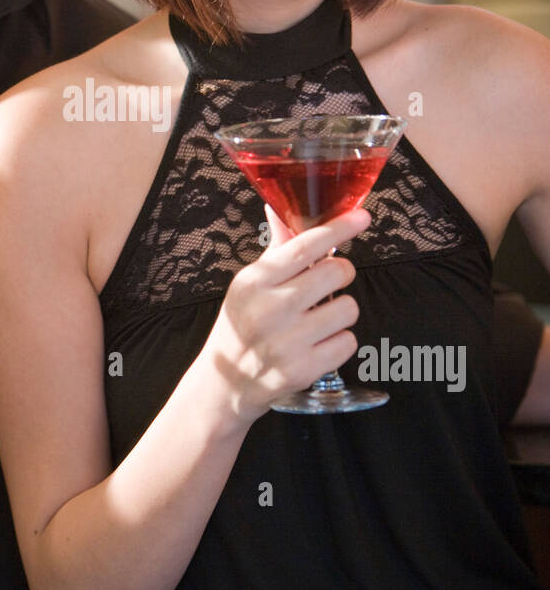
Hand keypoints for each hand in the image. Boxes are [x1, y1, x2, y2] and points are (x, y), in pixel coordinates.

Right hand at [200, 204, 370, 420]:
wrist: (226, 383)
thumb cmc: (243, 323)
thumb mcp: (251, 284)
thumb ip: (277, 248)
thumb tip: (280, 206)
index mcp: (255, 281)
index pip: (305, 246)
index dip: (339, 228)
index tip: (362, 217)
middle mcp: (269, 309)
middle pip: (336, 273)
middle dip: (340, 274)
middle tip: (328, 283)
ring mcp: (287, 342)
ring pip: (349, 308)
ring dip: (341, 311)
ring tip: (318, 320)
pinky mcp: (303, 370)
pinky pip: (348, 342)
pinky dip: (340, 341)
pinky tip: (318, 343)